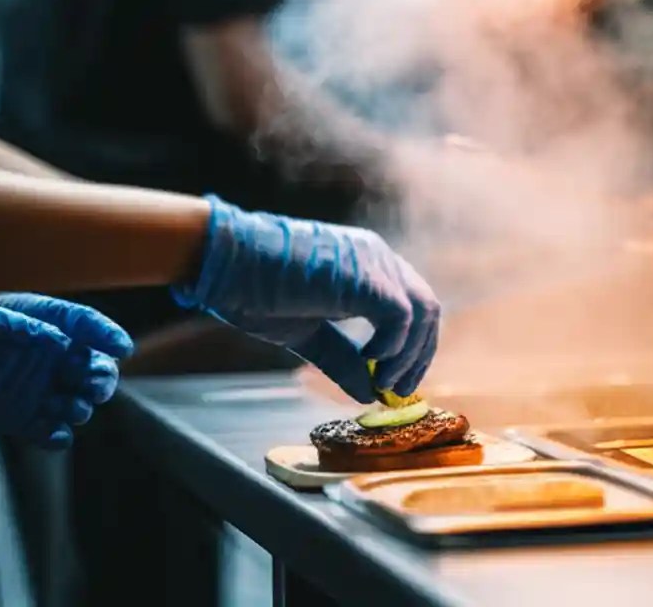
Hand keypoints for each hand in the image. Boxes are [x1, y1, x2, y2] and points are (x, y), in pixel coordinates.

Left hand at [0, 293, 132, 448]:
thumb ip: (17, 328)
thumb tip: (55, 342)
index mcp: (38, 319)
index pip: (85, 325)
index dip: (106, 335)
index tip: (120, 348)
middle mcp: (40, 353)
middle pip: (89, 366)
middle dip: (101, 376)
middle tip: (96, 383)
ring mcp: (28, 386)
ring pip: (74, 400)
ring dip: (82, 405)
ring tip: (73, 407)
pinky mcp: (12, 417)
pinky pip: (47, 431)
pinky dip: (57, 435)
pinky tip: (57, 432)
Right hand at [171, 195, 439, 402]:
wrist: (225, 262)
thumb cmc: (257, 289)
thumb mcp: (307, 332)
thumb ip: (342, 358)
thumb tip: (369, 394)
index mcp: (367, 265)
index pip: (413, 306)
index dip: (412, 347)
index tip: (396, 382)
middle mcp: (379, 258)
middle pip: (428, 310)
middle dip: (420, 356)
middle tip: (398, 392)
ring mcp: (375, 263)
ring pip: (423, 313)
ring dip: (409, 356)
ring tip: (383, 383)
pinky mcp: (365, 277)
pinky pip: (402, 316)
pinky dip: (393, 346)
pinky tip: (370, 361)